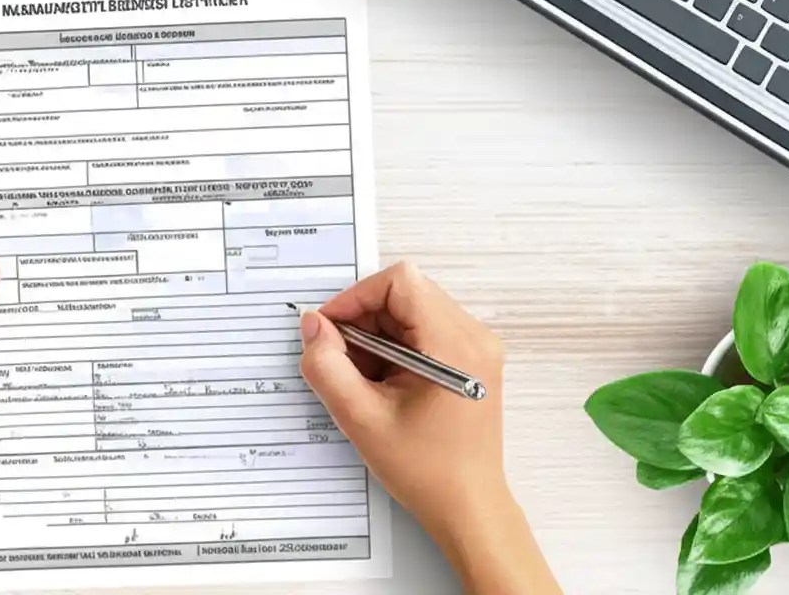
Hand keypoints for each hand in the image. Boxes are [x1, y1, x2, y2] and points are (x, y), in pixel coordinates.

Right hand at [299, 262, 558, 594]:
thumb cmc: (426, 471)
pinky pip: (424, 330)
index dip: (356, 298)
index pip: (400, 282)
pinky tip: (382, 385)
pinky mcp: (470, 360)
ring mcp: (476, 348)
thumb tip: (312, 326)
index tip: (330, 329)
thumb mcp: (362, 419)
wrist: (467, 506)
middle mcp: (474, 337)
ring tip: (364, 381)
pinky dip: (394, 347)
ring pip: (412, 311)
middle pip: (406, 293)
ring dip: (377, 336)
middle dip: (364, 320)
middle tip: (341, 360)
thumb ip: (328, 367)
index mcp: (455, 346)